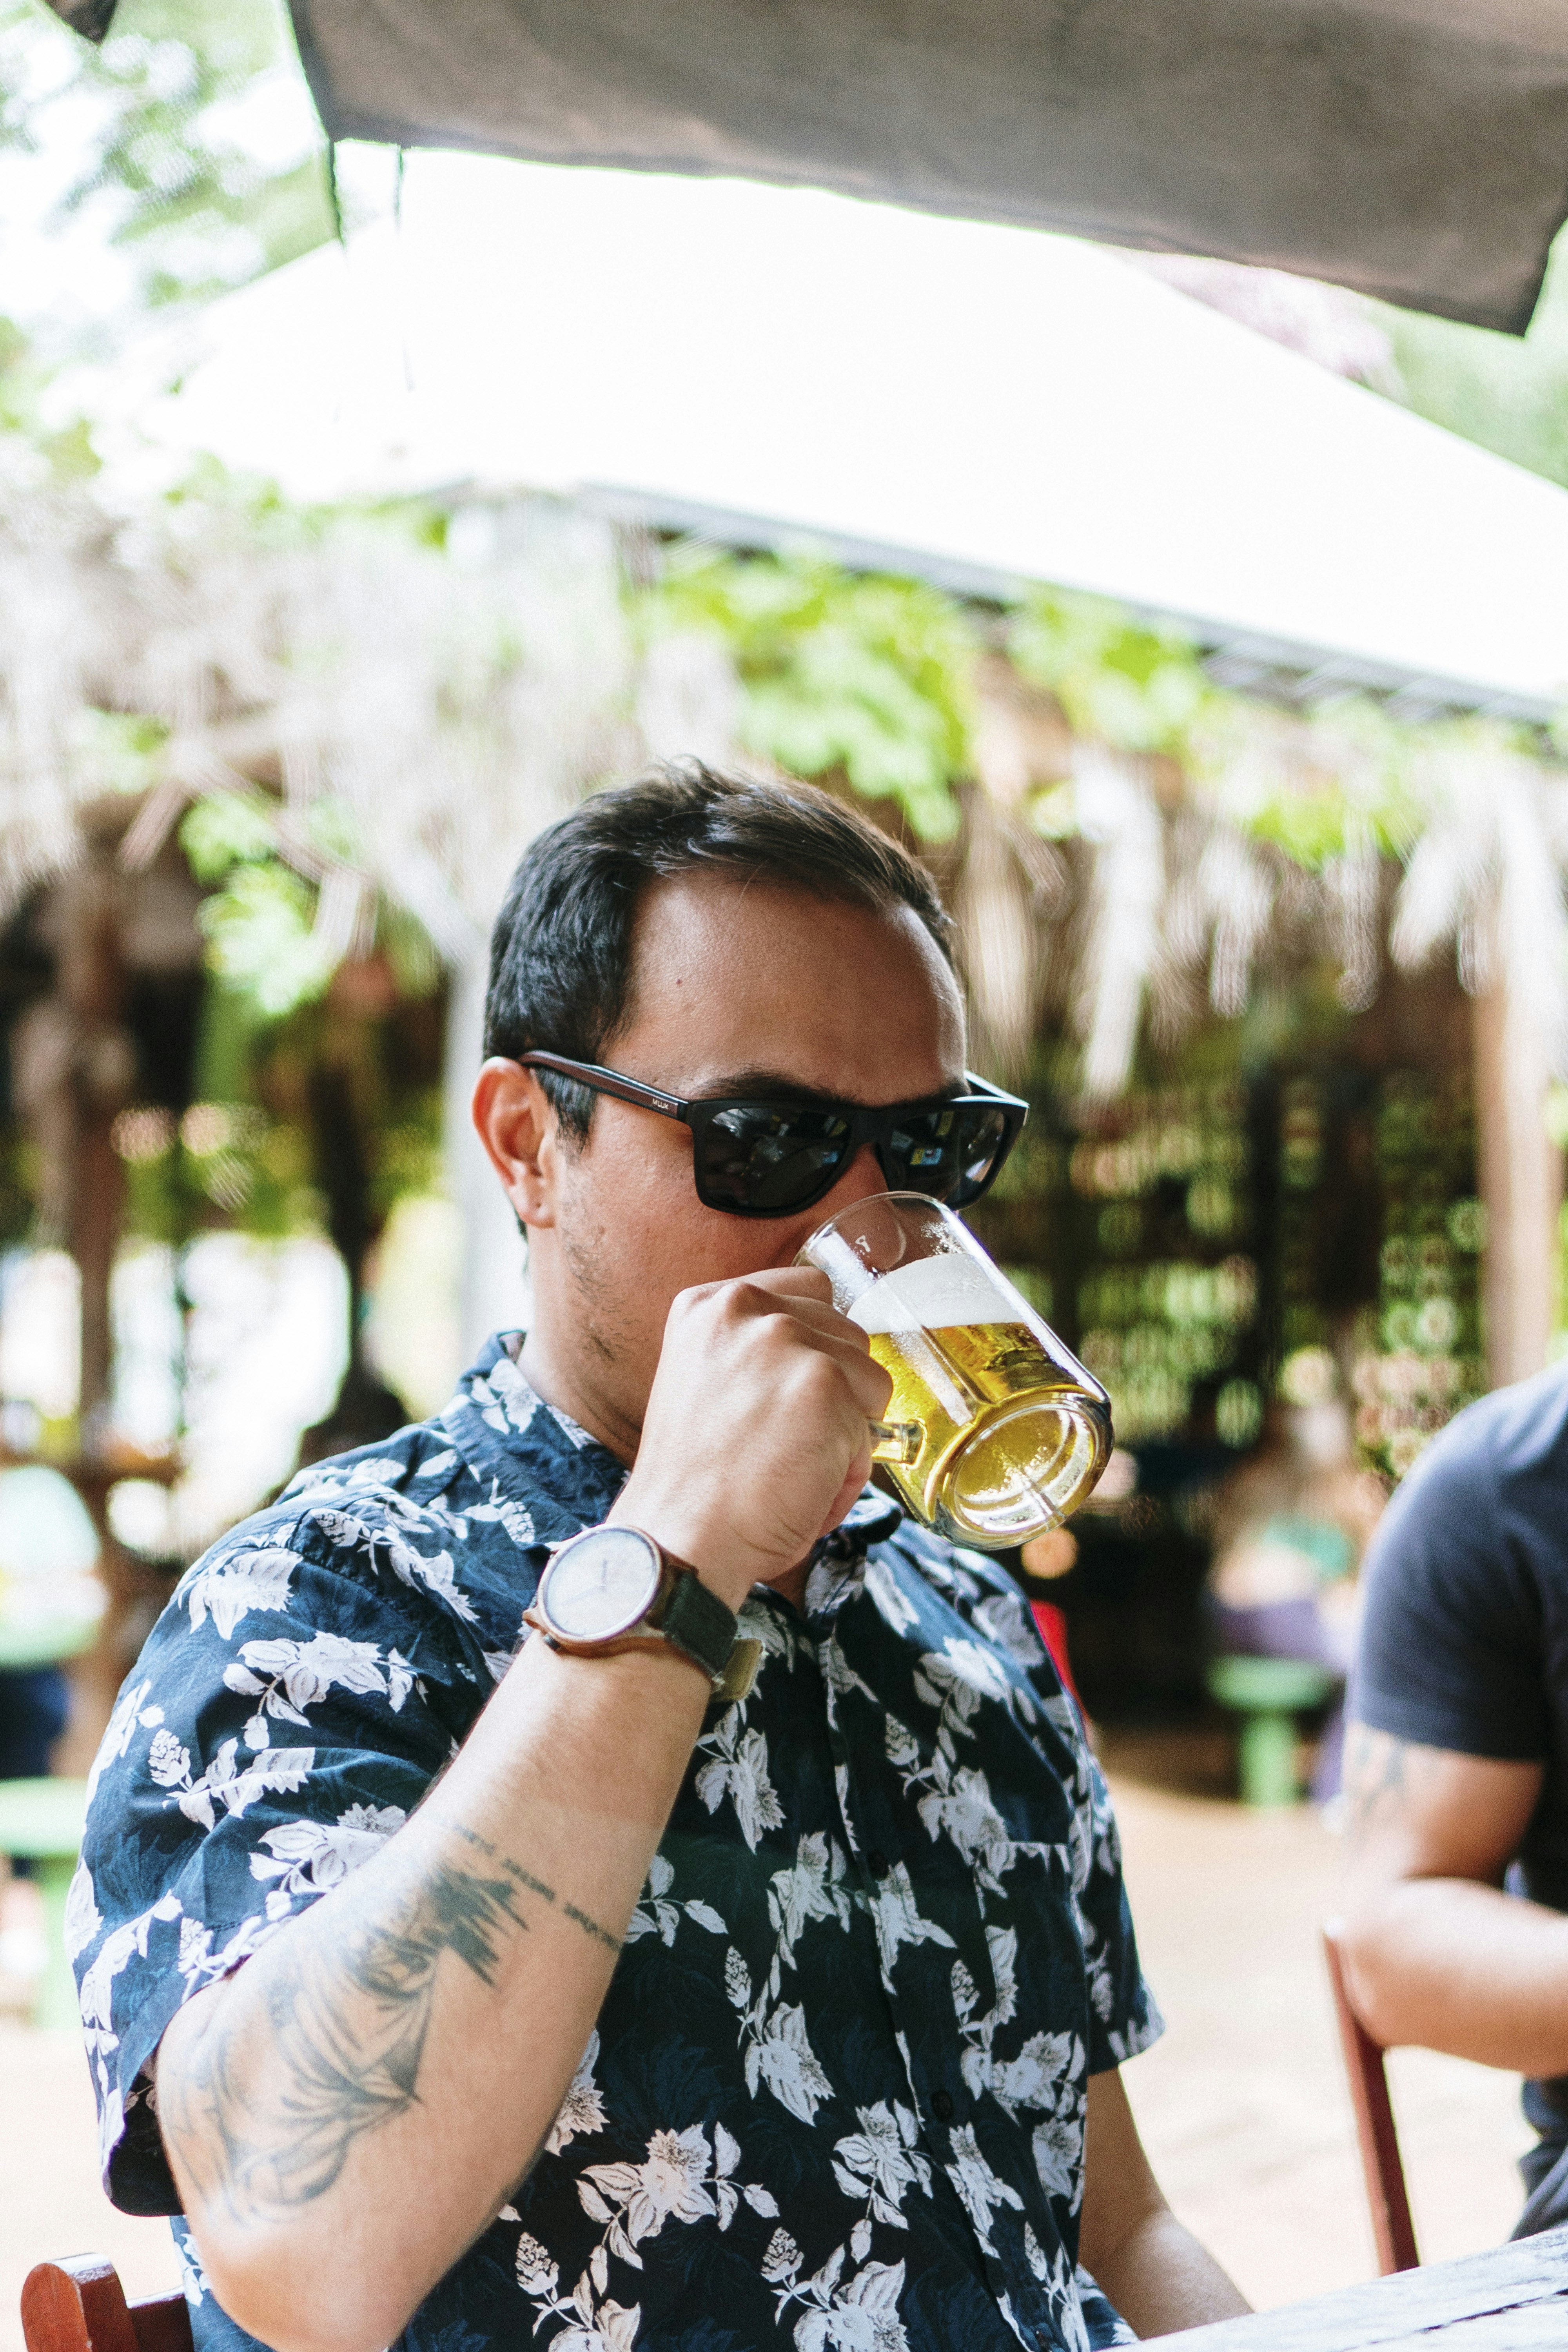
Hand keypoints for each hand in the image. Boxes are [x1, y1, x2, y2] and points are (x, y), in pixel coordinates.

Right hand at [608, 1266, 892, 1607]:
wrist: (680, 1536)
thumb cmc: (695, 1484)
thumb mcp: (708, 1383)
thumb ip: (756, 1354)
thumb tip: (830, 1358)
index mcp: (708, 1306)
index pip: (807, 1292)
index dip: (816, 1346)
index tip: (795, 1389)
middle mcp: (744, 1308)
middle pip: (845, 1332)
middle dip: (835, 1390)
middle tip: (785, 1442)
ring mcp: (786, 1340)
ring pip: (868, 1377)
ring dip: (846, 1426)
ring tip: (791, 1465)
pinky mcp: (823, 1382)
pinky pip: (872, 1423)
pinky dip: (850, 1462)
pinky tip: (803, 1481)